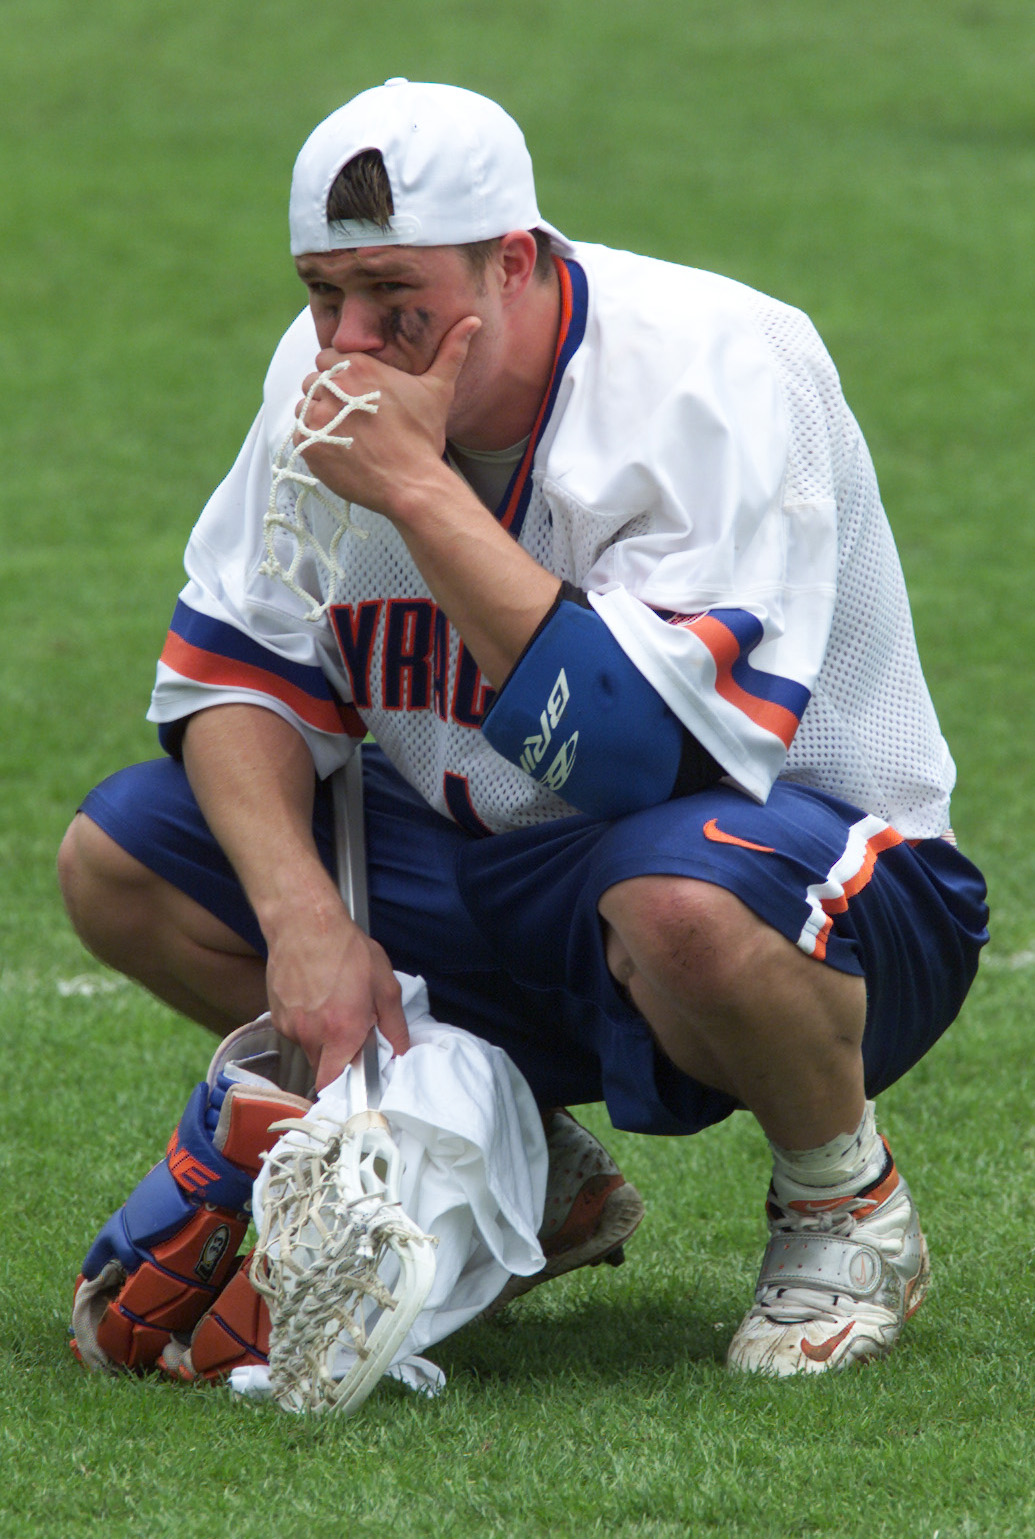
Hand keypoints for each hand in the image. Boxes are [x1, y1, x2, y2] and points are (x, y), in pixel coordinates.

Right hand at [264, 900, 408, 1091]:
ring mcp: (290, 1026)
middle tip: (350, 1029)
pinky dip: (306, 1021)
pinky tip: (314, 996)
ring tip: (332, 1004)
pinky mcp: (277, 1015)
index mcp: (342, 1032)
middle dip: (337, 1056)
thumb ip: (394, 1025)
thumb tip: (400, 1052)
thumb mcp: (385, 985)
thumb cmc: (347, 950)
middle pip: (322, 1066)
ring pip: (309, 1046)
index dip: (345, 1085)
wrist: (304, 923)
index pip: (333, 1084)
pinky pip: (295, 1030)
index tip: (356, 1077)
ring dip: (321, 1036)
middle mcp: (312, 1034)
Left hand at [294, 315, 480, 519]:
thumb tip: (474, 320)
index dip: (340, 375)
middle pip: (314, 382)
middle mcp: (333, 386)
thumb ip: (451, 351)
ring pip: (305, 407)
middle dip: (328, 396)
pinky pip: (300, 434)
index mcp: (357, 366)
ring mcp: (318, 416)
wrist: (411, 484)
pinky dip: (315, 442)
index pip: (328, 358)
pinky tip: (340, 451)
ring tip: (346, 436)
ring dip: (319, 418)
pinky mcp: (309, 444)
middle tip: (353, 418)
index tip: (356, 394)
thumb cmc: (423, 436)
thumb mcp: (439, 389)